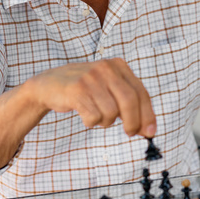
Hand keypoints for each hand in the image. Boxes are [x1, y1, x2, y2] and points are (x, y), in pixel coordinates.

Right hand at [31, 59, 156, 136]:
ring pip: (111, 112)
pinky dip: (92, 122)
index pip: (141, 92)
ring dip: (105, 121)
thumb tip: (148, 129)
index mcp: (118, 65)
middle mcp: (106, 68)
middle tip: (130, 133)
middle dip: (133, 122)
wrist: (49, 85)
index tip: (150, 131)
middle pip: (129, 101)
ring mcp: (90, 77)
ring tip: (96, 115)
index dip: (148, 114)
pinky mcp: (76, 90)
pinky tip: (85, 115)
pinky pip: (94, 116)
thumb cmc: (85, 90)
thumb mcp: (109, 89)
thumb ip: (129, 105)